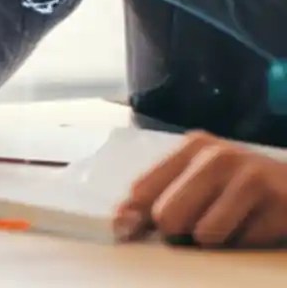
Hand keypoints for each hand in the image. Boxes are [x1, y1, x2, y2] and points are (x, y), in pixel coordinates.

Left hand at [115, 131, 286, 247]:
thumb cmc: (241, 189)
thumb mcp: (198, 181)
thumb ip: (156, 198)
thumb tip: (119, 222)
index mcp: (193, 147)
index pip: (141, 191)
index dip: (135, 219)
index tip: (135, 231)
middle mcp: (219, 156)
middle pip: (168, 217)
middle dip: (179, 234)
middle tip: (202, 224)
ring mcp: (251, 177)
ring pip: (204, 234)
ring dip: (215, 241)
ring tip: (232, 224)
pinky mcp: (279, 204)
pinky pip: (241, 244)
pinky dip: (244, 243)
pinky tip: (256, 226)